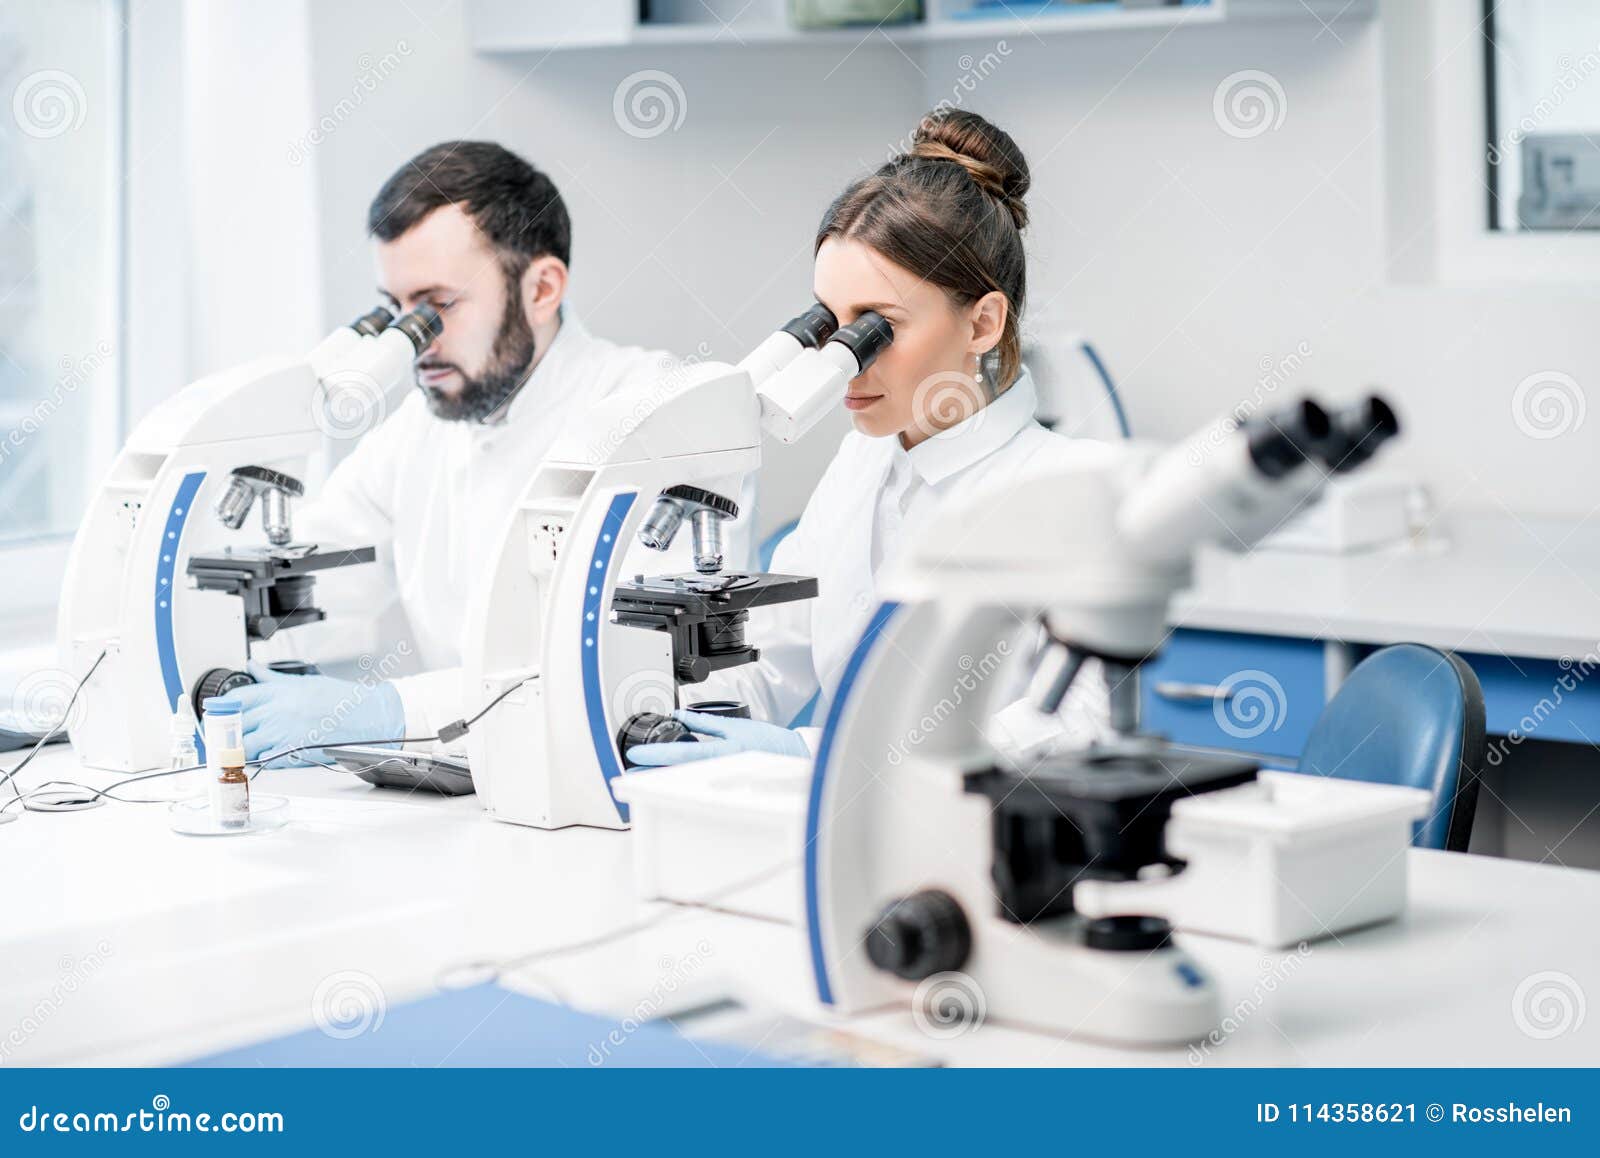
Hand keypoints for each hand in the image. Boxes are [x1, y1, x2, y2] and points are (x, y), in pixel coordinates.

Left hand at [231, 662, 405, 767]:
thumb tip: (251, 666)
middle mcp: (276, 711)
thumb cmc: (339, 699)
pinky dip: (259, 761)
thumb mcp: (302, 682)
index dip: (220, 708)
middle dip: (226, 732)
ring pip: (244, 746)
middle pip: (235, 724)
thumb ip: (271, 678)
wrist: (366, 717)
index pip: (236, 698)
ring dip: (241, 750)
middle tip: (223, 737)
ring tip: (242, 750)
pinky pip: (263, 761)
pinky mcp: (292, 753)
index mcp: (277, 691)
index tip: (214, 714)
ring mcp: (282, 733)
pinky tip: (263, 757)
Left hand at [625, 709, 808, 766]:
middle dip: (651, 773)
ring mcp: (720, 781)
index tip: (635, 756)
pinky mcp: (722, 786)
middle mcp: (718, 770)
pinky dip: (679, 780)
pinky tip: (667, 778)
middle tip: (630, 772)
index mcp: (722, 753)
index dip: (655, 756)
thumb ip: (704, 723)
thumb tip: (680, 716)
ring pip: (683, 781)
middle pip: (676, 774)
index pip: (680, 754)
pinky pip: (695, 784)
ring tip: (643, 774)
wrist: (792, 760)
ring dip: (662, 778)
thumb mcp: (735, 726)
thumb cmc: (769, 744)